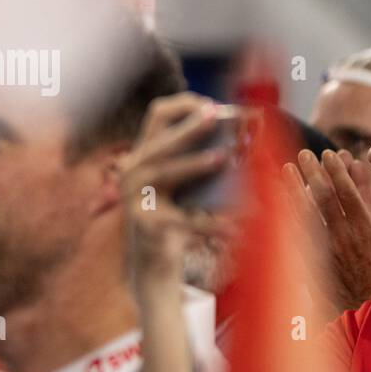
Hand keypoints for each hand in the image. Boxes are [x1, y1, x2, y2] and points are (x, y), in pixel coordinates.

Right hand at [119, 93, 233, 286]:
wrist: (153, 266)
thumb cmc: (175, 219)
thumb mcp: (183, 186)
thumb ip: (199, 162)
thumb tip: (237, 143)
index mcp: (144, 156)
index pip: (158, 116)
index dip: (184, 106)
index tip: (211, 105)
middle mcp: (133, 173)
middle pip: (161, 143)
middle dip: (189, 128)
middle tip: (216, 117)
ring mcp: (135, 199)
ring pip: (164, 173)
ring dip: (193, 164)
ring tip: (221, 158)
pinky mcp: (146, 225)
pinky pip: (181, 219)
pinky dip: (210, 224)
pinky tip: (233, 227)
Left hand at [282, 148, 370, 311]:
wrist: (364, 308)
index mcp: (365, 232)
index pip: (349, 195)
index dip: (339, 172)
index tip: (331, 153)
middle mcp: (343, 238)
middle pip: (324, 199)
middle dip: (314, 173)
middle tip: (305, 154)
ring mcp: (325, 250)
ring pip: (306, 214)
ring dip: (294, 189)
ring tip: (286, 168)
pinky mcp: (312, 260)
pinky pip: (295, 233)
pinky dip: (286, 215)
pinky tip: (277, 201)